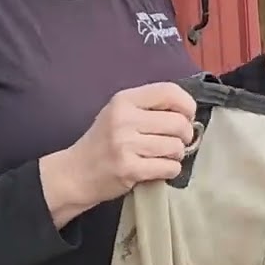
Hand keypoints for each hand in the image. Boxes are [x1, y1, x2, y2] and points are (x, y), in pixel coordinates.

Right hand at [39, 82, 196, 225]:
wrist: (74, 173)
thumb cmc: (104, 142)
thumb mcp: (120, 113)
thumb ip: (150, 107)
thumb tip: (189, 112)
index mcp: (124, 100)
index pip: (169, 91)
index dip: (187, 105)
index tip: (187, 117)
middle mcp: (124, 119)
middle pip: (178, 122)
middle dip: (185, 135)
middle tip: (175, 142)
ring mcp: (125, 144)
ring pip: (176, 146)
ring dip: (176, 155)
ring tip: (163, 156)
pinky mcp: (129, 169)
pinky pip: (169, 167)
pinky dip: (170, 170)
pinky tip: (158, 168)